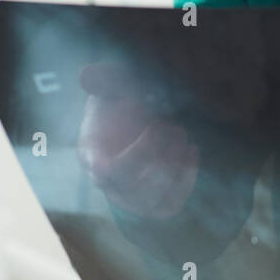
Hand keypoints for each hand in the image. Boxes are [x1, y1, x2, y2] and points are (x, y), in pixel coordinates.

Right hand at [76, 62, 200, 218]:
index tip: (154, 125)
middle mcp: (108, 183)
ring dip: (174, 170)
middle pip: (134, 187)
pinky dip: (186, 181)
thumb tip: (86, 75)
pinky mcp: (152, 201)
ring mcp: (129, 196)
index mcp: (91, 156)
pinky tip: (193, 151)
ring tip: (182, 136)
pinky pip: (170, 205)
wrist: (128, 119)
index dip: (135, 154)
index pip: (108, 171)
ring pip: (152, 202)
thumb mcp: (110, 85)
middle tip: (173, 127)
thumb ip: (101, 79)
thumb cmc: (117, 102)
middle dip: (160, 156)